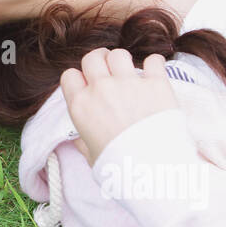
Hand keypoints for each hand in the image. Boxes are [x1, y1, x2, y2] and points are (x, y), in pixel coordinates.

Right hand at [60, 48, 178, 166]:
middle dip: (99, 62)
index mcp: (80, 106)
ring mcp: (129, 84)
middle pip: (92, 58)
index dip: (79, 79)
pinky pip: (153, 61)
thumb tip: (76, 138)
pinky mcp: (156, 84)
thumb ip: (82, 141)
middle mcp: (101, 89)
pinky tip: (155, 73)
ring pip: (118, 54)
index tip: (87, 85)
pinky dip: (155, 65)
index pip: (69, 75)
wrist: (153, 172)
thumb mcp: (90, 156)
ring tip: (130, 74)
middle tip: (108, 71)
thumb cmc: (119, 168)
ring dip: (123, 62)